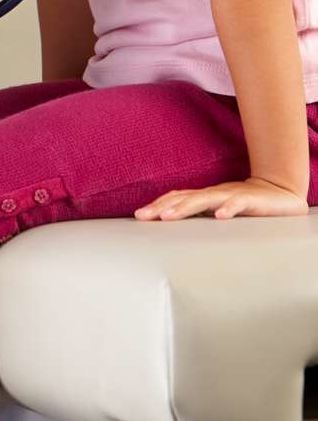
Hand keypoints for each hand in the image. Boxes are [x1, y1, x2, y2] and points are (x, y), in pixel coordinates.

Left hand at [135, 177, 308, 220]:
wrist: (280, 194)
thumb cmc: (246, 205)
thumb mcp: (219, 211)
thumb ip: (200, 217)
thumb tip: (175, 227)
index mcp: (205, 197)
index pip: (176, 198)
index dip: (157, 205)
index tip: (138, 216)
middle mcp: (213, 193)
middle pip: (183, 197)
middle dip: (162, 207)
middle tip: (143, 216)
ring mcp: (230, 195)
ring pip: (205, 199)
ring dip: (185, 207)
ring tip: (167, 217)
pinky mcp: (251, 200)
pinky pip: (238, 203)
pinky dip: (228, 208)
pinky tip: (219, 216)